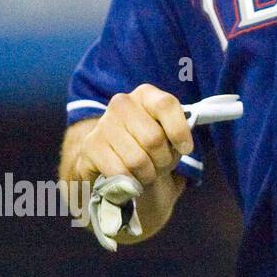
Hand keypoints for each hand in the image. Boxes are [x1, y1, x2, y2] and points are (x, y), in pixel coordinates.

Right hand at [73, 84, 192, 190]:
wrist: (113, 155)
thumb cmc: (149, 142)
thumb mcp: (167, 132)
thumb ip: (178, 133)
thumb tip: (184, 146)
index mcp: (146, 94)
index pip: (166, 105)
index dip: (179, 131)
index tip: (186, 149)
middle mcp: (122, 104)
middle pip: (154, 139)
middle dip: (164, 160)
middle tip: (162, 165)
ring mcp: (103, 124)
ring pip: (138, 160)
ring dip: (148, 174)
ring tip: (147, 172)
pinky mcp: (90, 146)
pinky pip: (120, 172)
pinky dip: (130, 182)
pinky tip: (131, 179)